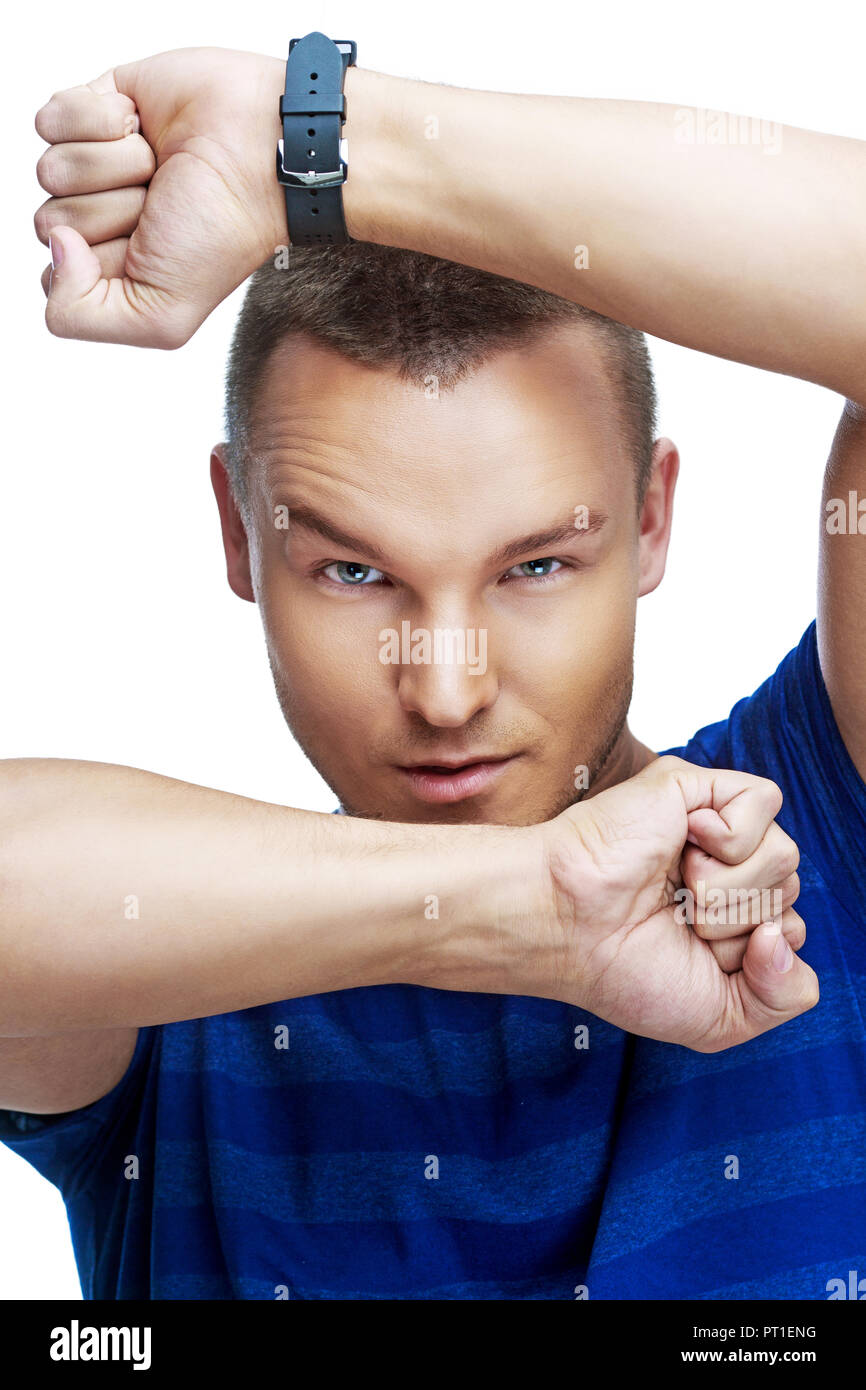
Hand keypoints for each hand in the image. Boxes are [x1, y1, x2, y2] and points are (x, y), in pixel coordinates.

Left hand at [34, 48, 286, 346]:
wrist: (259, 150)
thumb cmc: (223, 232)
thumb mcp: (159, 319)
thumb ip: (79, 317)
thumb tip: (54, 246)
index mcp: (110, 269)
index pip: (54, 276)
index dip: (96, 266)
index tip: (151, 252)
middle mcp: (99, 216)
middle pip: (50, 221)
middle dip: (112, 214)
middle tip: (162, 205)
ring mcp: (94, 162)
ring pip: (50, 170)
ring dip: (113, 166)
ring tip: (160, 166)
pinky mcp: (92, 106)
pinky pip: (49, 119)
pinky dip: (98, 121)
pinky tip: (141, 125)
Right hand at [531, 755, 816, 1050]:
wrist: (569, 930)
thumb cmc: (624, 970)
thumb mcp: (723, 1017)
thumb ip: (786, 994)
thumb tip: (784, 932)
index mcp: (728, 915)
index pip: (791, 929)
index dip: (755, 954)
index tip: (695, 955)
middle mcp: (725, 869)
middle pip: (790, 894)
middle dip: (737, 924)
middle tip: (676, 919)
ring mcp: (712, 826)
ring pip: (785, 855)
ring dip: (727, 889)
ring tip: (675, 888)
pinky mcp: (696, 788)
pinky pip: (764, 801)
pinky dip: (732, 837)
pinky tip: (685, 845)